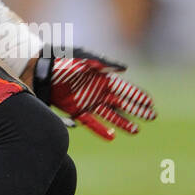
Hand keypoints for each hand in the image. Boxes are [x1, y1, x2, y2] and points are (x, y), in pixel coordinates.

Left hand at [32, 46, 155, 140]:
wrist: (42, 68)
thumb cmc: (64, 59)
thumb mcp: (86, 57)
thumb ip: (104, 63)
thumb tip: (125, 69)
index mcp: (102, 78)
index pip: (125, 89)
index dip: (138, 96)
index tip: (151, 103)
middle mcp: (97, 91)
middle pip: (121, 103)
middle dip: (137, 110)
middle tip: (152, 116)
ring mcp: (87, 101)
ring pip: (110, 115)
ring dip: (123, 123)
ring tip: (136, 131)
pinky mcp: (75, 110)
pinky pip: (91, 122)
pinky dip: (101, 129)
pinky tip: (112, 137)